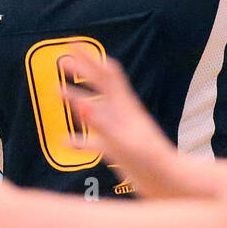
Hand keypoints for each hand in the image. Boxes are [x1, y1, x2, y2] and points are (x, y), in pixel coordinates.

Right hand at [59, 50, 174, 175]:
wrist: (169, 183)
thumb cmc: (151, 164)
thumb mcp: (123, 144)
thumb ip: (101, 124)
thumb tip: (80, 104)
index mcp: (125, 107)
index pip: (105, 74)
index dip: (89, 58)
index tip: (71, 44)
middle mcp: (122, 115)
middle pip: (99, 85)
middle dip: (81, 71)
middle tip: (61, 61)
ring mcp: (119, 130)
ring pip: (94, 110)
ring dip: (76, 99)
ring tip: (57, 92)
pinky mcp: (116, 148)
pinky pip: (93, 140)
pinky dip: (78, 139)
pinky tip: (64, 142)